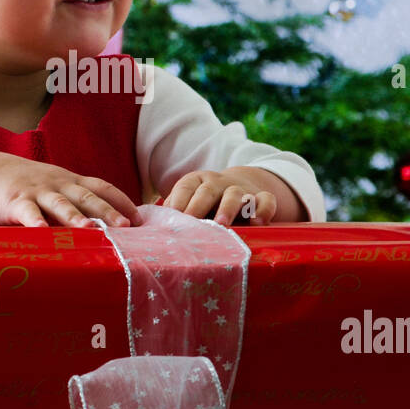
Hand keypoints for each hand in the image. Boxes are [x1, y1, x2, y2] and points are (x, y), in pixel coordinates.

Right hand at [0, 155, 139, 228]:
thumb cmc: (31, 185)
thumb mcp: (58, 186)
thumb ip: (80, 200)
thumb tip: (112, 221)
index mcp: (72, 182)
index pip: (102, 187)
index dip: (122, 201)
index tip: (140, 218)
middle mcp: (59, 185)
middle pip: (86, 197)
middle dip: (106, 212)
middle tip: (125, 226)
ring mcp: (38, 193)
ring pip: (60, 204)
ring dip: (75, 217)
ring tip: (89, 230)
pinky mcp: (16, 202)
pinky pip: (27, 213)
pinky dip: (35, 222)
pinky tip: (42, 232)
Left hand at [161, 169, 277, 225]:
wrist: (242, 187)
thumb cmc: (205, 203)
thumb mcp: (188, 204)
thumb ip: (170, 213)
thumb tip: (143, 227)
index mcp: (196, 181)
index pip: (185, 187)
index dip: (178, 202)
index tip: (172, 219)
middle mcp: (218, 183)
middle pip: (208, 189)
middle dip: (199, 205)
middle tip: (193, 222)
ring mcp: (241, 189)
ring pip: (236, 194)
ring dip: (229, 208)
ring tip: (222, 225)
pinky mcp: (261, 198)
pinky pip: (266, 200)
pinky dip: (264, 209)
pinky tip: (259, 223)